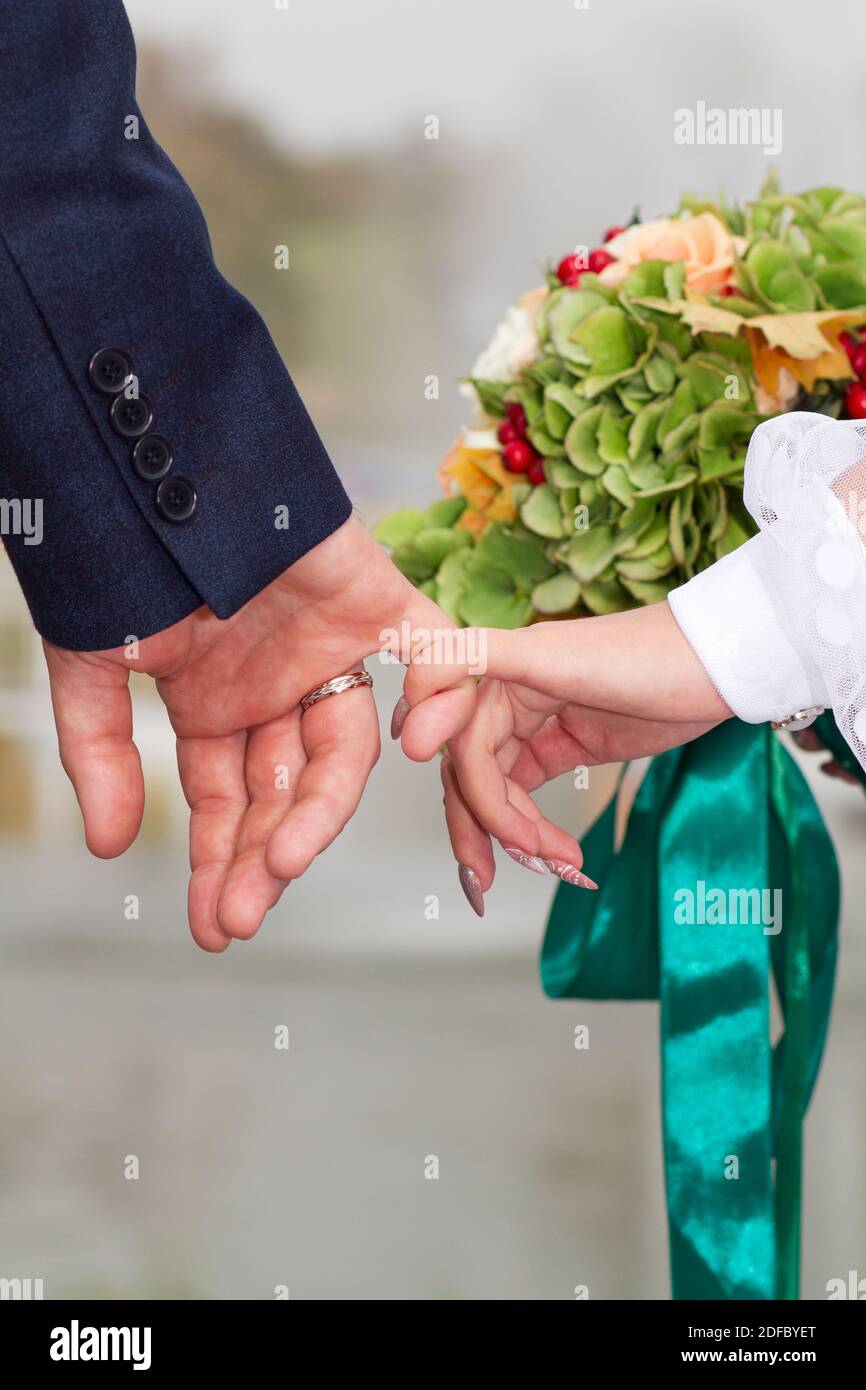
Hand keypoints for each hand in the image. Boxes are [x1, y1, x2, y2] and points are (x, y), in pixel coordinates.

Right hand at [43, 518, 469, 950]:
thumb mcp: (96, 665)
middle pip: (284, 792)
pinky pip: (432, 654)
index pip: (228, 802)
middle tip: (238, 917)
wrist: (153, 454)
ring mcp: (329, 649)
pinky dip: (438, 695)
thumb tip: (107, 843)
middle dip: (259, 855)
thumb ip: (103, 751)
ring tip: (279, 861)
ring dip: (316, 812)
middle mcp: (279, 688)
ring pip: (342, 753)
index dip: (220, 862)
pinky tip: (414, 750)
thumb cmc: (122, 551)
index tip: (214, 925)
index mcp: (218, 705)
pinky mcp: (377, 599)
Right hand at [395, 604, 730, 913]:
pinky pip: (525, 794)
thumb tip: (413, 663)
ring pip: (496, 790)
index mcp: (497, 668)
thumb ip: (477, 654)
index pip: (460, 744)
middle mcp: (506, 694)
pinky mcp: (561, 747)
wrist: (718, 664)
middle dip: (483, 829)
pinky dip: (536, 830)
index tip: (472, 835)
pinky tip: (563, 856)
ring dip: (514, 836)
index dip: (464, 790)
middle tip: (489, 879)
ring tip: (556, 867)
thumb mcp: (556, 653)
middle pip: (469, 775)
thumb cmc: (647, 654)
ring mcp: (533, 723)